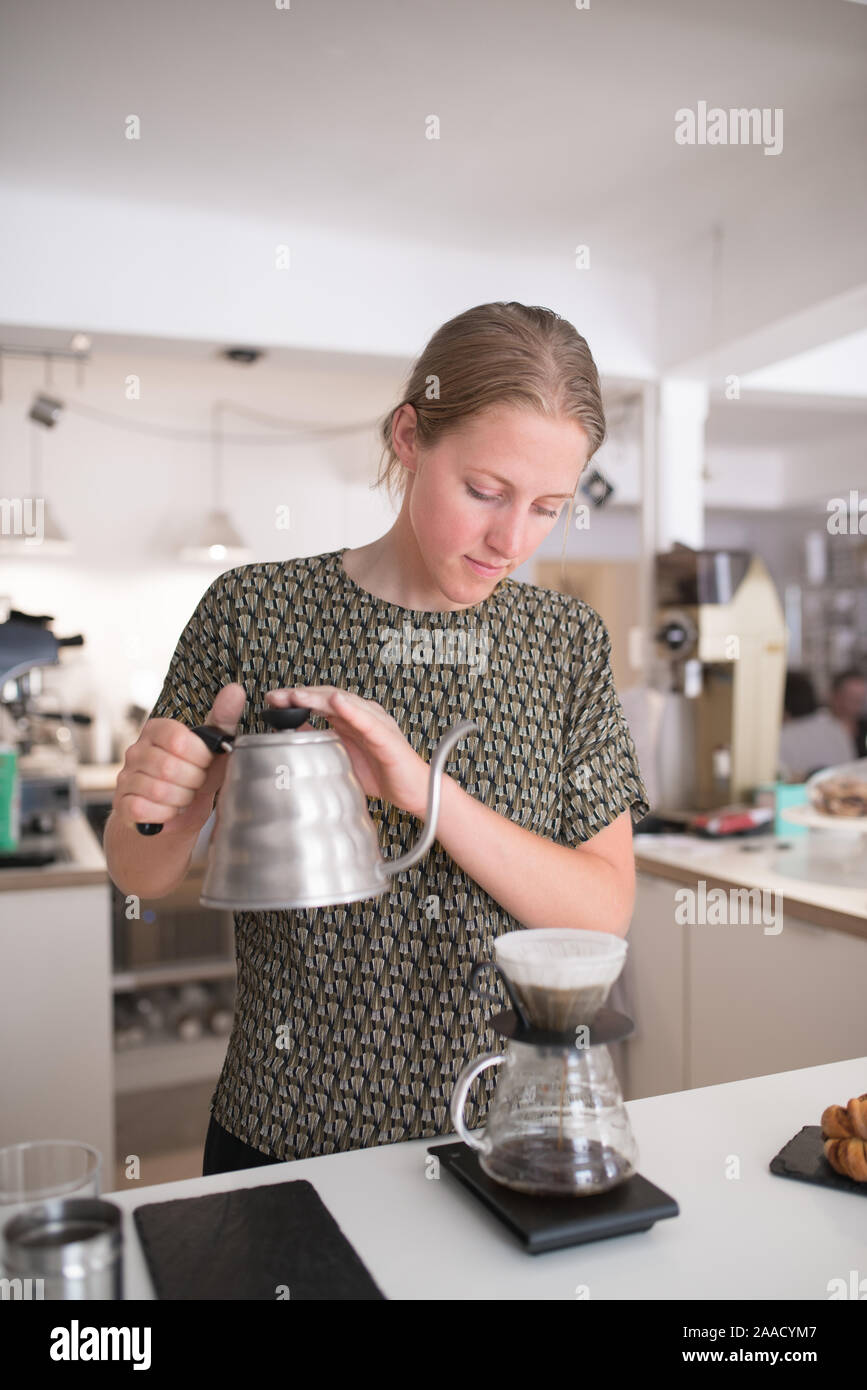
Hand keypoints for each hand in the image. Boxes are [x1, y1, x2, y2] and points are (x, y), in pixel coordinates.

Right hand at [114, 683, 246, 834]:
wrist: (175, 814)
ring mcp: (126, 777)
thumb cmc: (194, 776)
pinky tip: (170, 810)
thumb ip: (222, 719)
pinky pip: (143, 809)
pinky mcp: (123, 803)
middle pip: (169, 767)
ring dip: (181, 799)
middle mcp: (137, 750)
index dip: (199, 756)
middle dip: (193, 781)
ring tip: (184, 796)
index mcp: (158, 730)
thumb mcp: (212, 749)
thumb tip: (235, 690)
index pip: (178, 738)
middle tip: (196, 783)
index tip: (205, 763)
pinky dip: (165, 814)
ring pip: (158, 790)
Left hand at [266, 685, 429, 817]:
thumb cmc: (383, 773)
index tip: (272, 700)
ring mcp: (376, 724)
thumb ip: (319, 742)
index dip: (295, 698)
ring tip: (298, 695)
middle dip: (300, 695)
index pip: (318, 701)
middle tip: (276, 697)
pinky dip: (353, 710)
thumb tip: (290, 732)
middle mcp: (363, 716)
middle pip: (327, 697)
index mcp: (350, 719)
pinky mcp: (387, 738)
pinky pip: (369, 722)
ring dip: (319, 698)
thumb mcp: (340, 757)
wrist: (414, 791)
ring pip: (345, 703)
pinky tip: (338, 703)